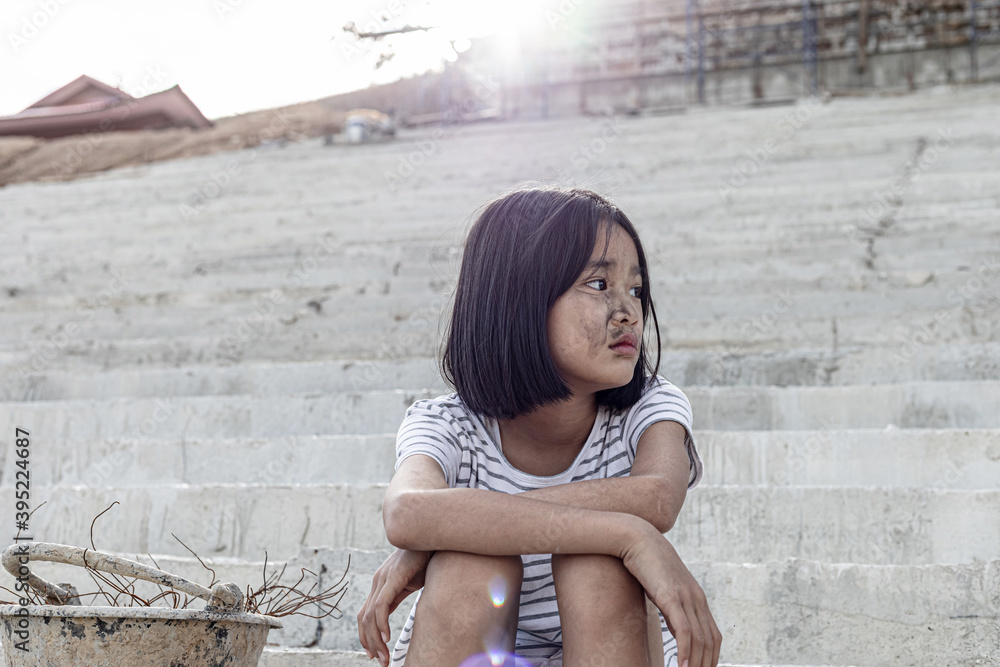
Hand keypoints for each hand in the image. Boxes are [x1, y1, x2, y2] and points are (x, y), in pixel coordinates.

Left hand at [358, 548, 432, 665]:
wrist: (433, 538)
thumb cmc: (425, 558)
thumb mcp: (410, 582)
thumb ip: (399, 596)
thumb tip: (395, 615)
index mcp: (381, 583)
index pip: (366, 615)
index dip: (368, 637)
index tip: (376, 654)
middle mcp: (378, 581)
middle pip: (363, 619)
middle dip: (370, 643)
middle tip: (381, 661)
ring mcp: (383, 578)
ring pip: (370, 617)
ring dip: (375, 640)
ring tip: (384, 656)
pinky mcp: (392, 577)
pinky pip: (381, 606)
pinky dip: (381, 624)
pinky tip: (387, 638)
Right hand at [621, 524, 721, 666]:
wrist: (637, 538)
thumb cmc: (646, 563)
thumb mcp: (664, 589)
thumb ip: (674, 609)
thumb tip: (677, 630)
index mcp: (697, 598)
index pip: (713, 637)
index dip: (710, 658)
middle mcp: (696, 598)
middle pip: (710, 642)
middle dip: (705, 665)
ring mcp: (685, 597)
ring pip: (699, 640)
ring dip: (695, 664)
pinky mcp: (670, 596)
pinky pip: (683, 630)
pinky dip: (685, 652)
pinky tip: (680, 666)